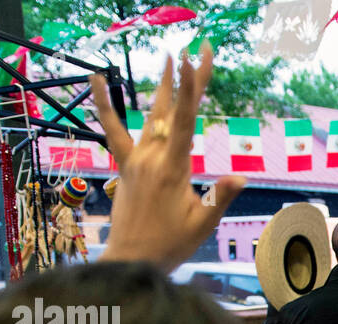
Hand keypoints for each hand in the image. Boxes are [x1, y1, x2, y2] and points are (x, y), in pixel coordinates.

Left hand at [89, 43, 244, 270]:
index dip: (190, 88)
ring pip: (150, 116)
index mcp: (173, 169)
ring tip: (168, 57)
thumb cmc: (169, 245)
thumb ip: (220, 197)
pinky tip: (97, 79)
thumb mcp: (201, 224)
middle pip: (171, 111)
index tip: (194, 59)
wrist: (131, 259)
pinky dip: (104, 104)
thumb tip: (241, 177)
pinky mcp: (126, 166)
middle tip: (195, 50)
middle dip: (184, 80)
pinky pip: (113, 130)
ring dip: (160, 86)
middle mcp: (151, 158)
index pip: (184, 121)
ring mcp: (136, 160)